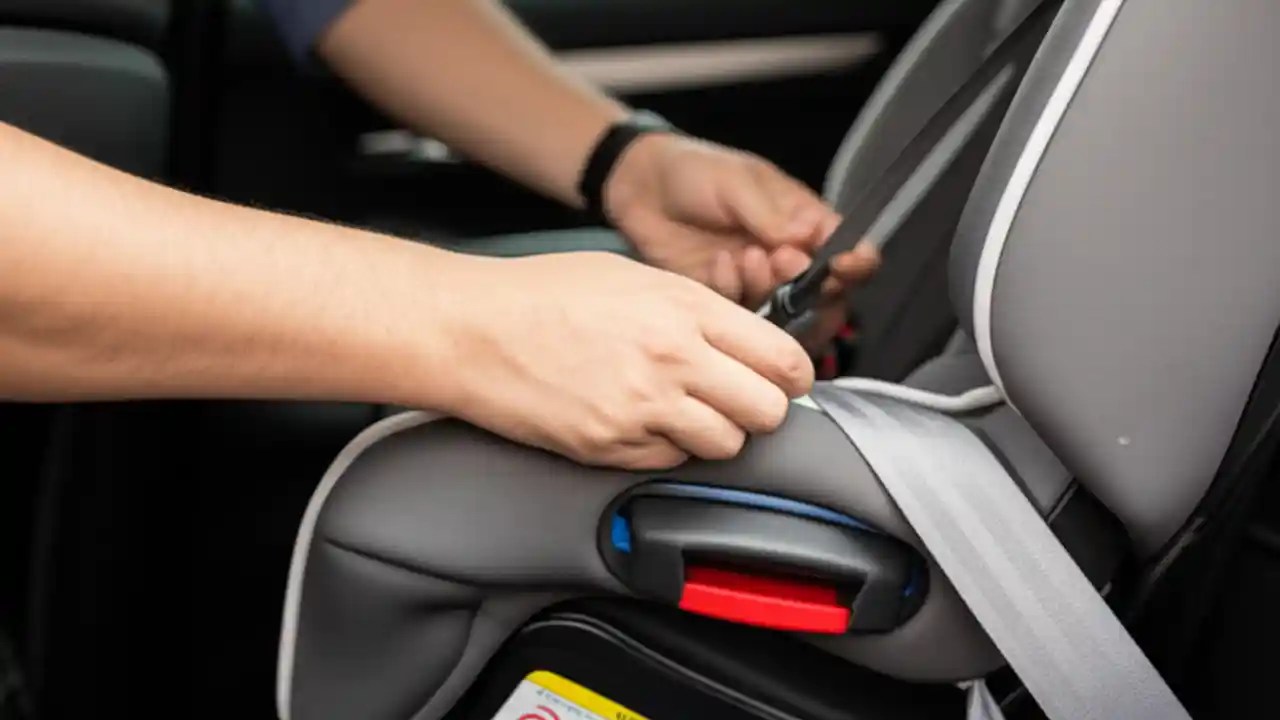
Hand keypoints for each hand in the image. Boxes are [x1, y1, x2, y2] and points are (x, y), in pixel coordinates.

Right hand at [442, 252, 813, 469]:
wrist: (471, 330)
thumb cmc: (541, 294)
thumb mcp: (631, 276)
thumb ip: (695, 309)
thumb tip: (744, 343)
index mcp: (684, 309)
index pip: (782, 358)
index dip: (792, 374)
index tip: (785, 379)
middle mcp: (672, 360)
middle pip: (768, 411)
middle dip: (761, 408)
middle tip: (739, 399)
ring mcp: (642, 409)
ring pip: (726, 445)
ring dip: (715, 433)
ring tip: (683, 411)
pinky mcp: (611, 447)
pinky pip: (671, 461)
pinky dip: (666, 448)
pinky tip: (639, 420)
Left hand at [603, 133, 880, 354]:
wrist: (637, 187)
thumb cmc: (694, 171)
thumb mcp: (737, 182)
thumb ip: (772, 215)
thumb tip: (808, 239)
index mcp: (806, 223)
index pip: (850, 252)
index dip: (854, 266)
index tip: (840, 266)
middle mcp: (789, 258)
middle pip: (826, 298)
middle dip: (810, 290)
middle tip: (781, 262)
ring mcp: (757, 284)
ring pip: (785, 315)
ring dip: (769, 291)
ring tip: (746, 257)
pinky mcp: (724, 302)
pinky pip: (741, 316)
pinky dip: (733, 293)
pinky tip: (718, 263)